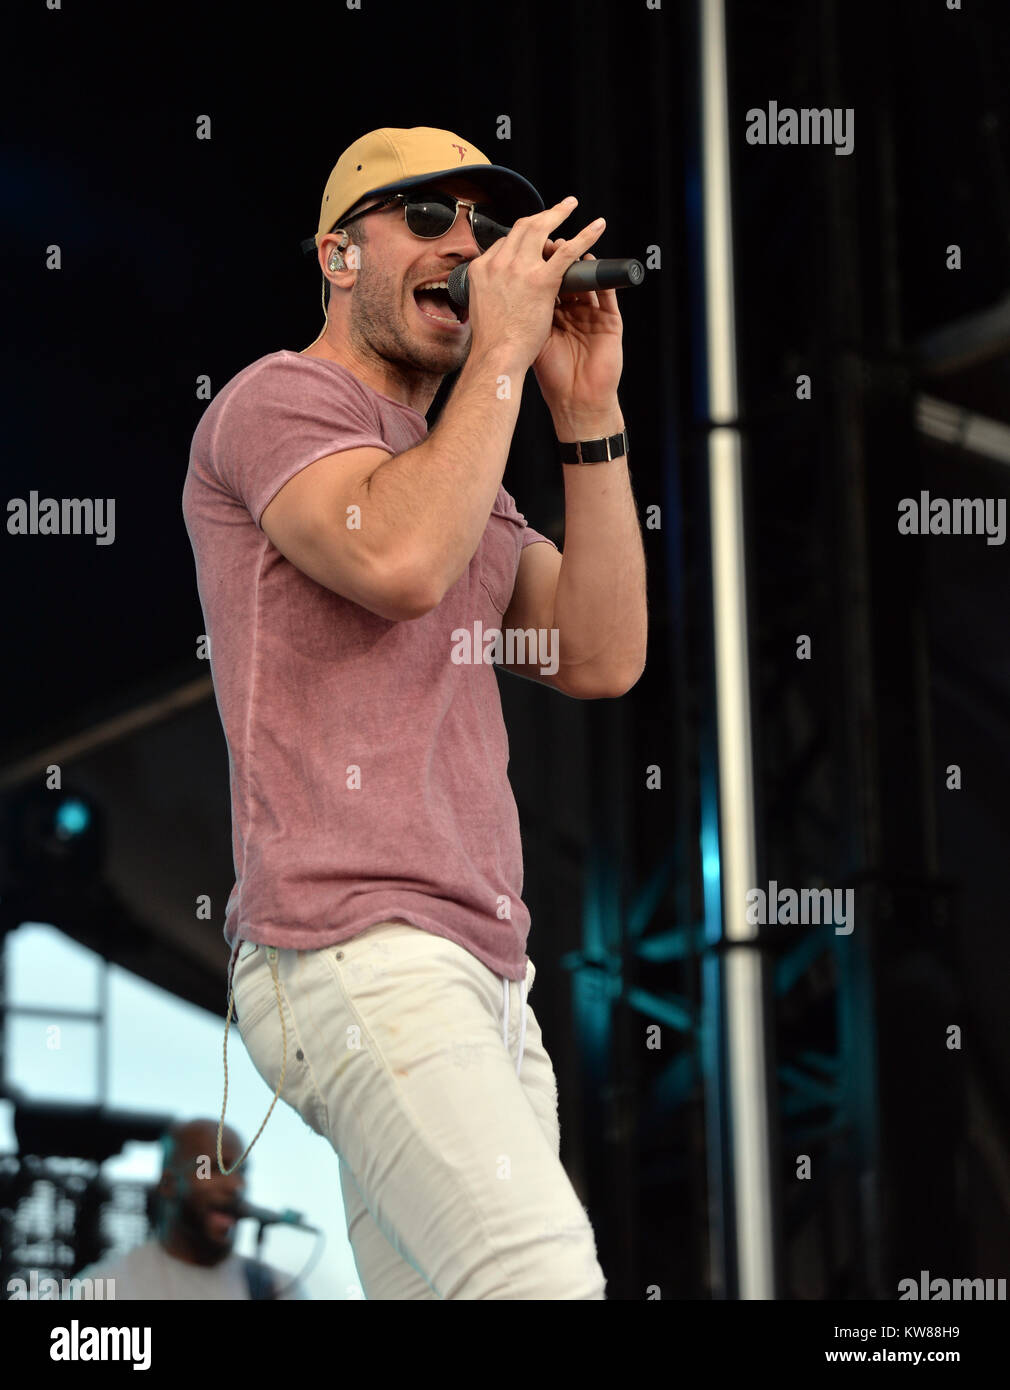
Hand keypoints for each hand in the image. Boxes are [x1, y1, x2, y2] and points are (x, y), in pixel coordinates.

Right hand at [464, 196, 608, 370]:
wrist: (496, 359)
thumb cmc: (491, 344)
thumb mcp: (482, 309)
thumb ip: (491, 292)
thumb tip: (498, 290)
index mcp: (481, 270)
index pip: (504, 243)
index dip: (520, 238)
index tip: (532, 239)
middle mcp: (498, 263)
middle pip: (521, 228)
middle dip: (540, 216)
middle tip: (556, 209)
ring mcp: (519, 270)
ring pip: (541, 230)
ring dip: (558, 213)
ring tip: (571, 205)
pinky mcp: (541, 281)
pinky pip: (567, 252)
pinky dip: (585, 236)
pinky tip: (597, 227)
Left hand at [531, 241, 623, 424]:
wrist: (576, 400)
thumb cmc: (553, 375)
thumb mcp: (534, 341)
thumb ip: (524, 317)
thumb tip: (500, 293)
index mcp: (555, 315)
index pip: (546, 282)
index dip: (537, 267)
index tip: (525, 254)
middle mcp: (575, 311)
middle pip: (567, 275)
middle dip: (556, 257)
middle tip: (547, 243)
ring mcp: (594, 314)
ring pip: (587, 279)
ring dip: (577, 262)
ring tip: (566, 249)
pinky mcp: (611, 321)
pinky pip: (608, 293)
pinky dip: (600, 276)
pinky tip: (590, 263)